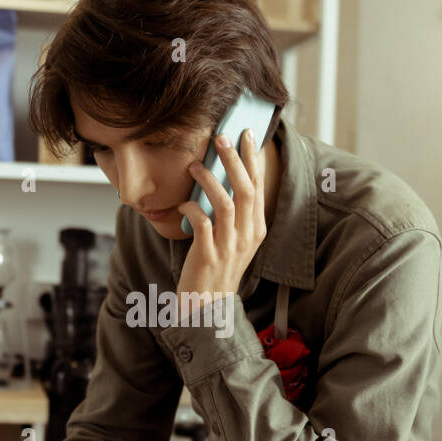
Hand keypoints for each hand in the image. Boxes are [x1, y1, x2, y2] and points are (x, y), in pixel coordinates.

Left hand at [176, 128, 267, 318]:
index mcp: (256, 228)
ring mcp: (229, 247)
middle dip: (234, 160)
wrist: (209, 306)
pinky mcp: (209, 256)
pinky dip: (192, 210)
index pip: (258, 187)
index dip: (252, 159)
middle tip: (220, 138)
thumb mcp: (234, 239)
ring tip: (195, 166)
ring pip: (226, 204)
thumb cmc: (217, 267)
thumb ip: (233, 212)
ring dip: (210, 180)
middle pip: (245, 190)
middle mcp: (247, 236)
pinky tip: (183, 205)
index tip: (245, 134)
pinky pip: (202, 224)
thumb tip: (222, 177)